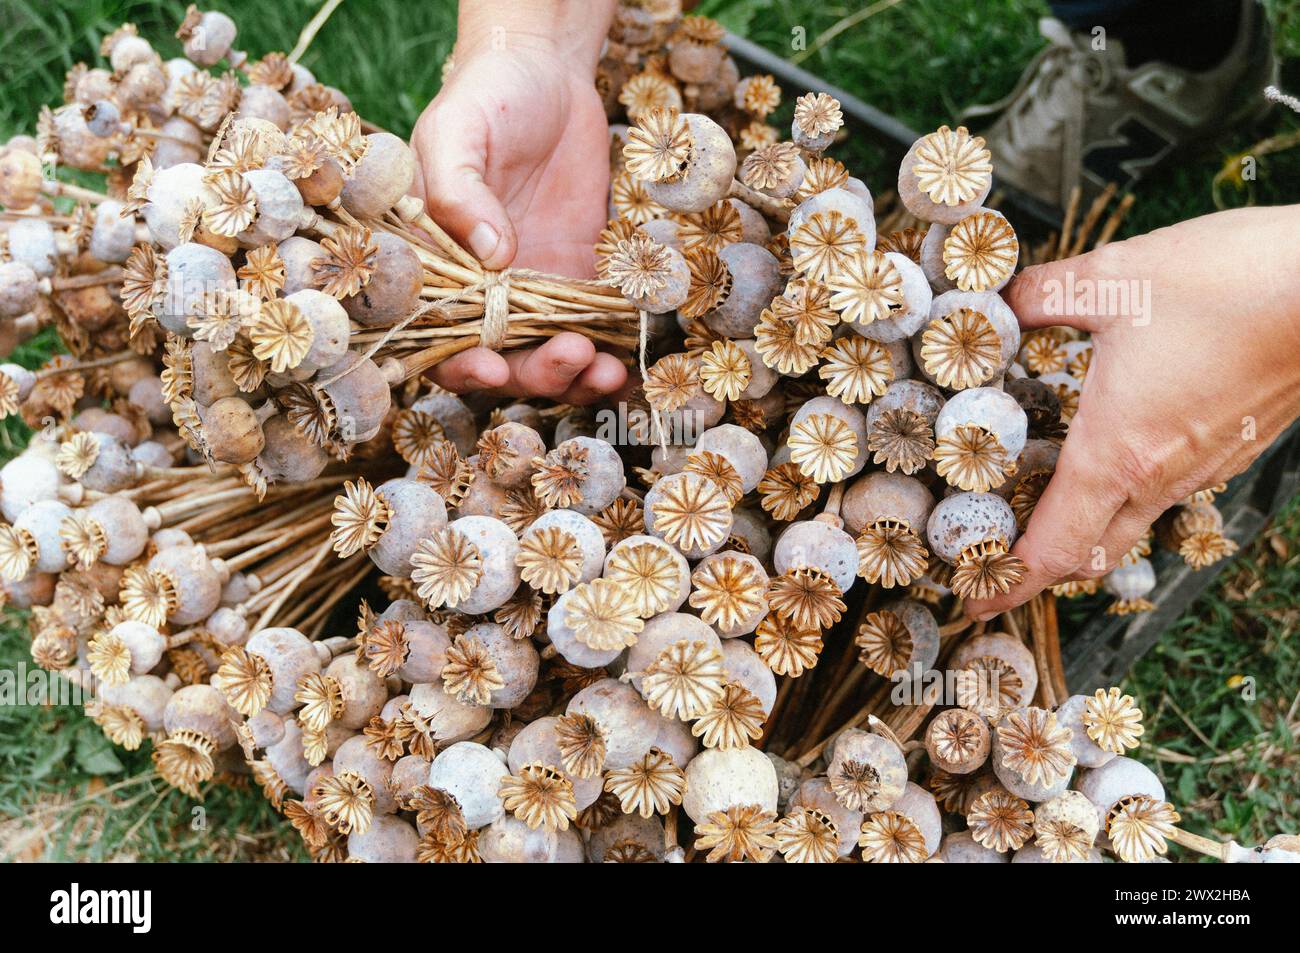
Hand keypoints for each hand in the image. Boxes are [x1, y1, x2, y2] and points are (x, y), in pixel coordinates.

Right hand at [411, 25, 625, 402]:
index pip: (437, 336)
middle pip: (502, 360)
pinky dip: (610, 355)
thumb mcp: (458, 132)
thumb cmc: (487, 97)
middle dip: (537, 374)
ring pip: (550, 356)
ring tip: (607, 371)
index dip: (460, 366)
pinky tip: (628, 367)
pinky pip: (594, 330)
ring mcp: (535, 289)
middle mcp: (482, 290)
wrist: (548, 74)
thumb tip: (491, 255)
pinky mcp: (581, 278)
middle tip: (573, 355)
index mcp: (436, 266)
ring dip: (576, 377)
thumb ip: (459, 190)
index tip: (494, 369)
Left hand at [965, 205, 1299, 618]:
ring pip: (1132, 522)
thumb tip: (996, 302)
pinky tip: (1112, 448)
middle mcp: (1161, 476)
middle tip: (995, 553)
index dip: (1008, 581)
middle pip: (1090, 552)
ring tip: (1041, 498)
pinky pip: (1170, 490)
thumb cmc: (1229, 283)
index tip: (973, 602)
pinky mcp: (1237, 446)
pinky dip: (1129, 492)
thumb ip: (1040, 297)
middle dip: (1040, 565)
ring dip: (1085, 526)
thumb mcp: (1111, 279)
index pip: (1052, 548)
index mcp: (1117, 453)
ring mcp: (1206, 467)